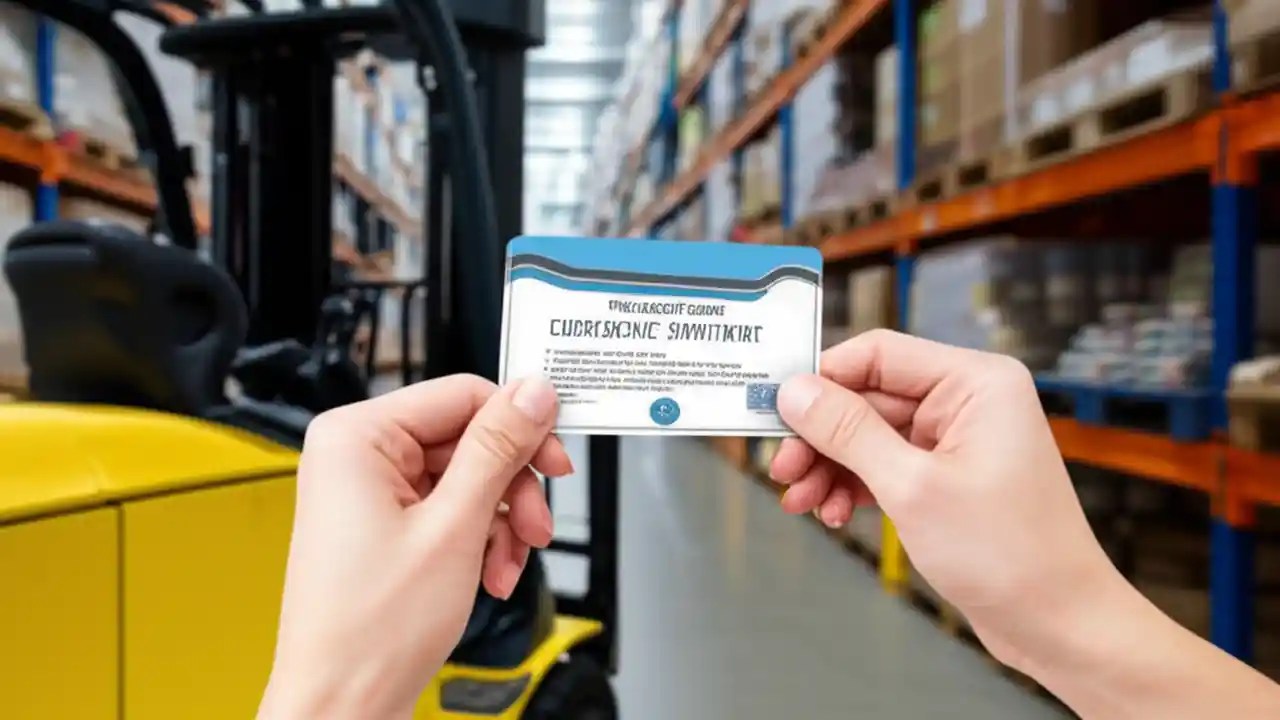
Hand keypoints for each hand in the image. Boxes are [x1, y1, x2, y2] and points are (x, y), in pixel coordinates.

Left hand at [259, 375, 570, 719]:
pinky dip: (480, 540)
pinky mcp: (384, 525)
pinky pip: (450, 509)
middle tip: (536, 524)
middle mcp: (356, 457)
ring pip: (467, 478)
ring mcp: (369, 493)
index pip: (461, 394)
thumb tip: (532, 393)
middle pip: (469, 440)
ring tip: (511, 561)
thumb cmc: (368, 631)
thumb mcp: (454, 526)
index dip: (519, 425)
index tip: (557, 457)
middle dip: (512, 489)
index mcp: (355, 437)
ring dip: (501, 521)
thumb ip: (497, 449)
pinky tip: (491, 574)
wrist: (342, 706)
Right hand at [771, 330, 1279, 717]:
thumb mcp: (912, 487)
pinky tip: (828, 511)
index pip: (878, 354)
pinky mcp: (947, 476)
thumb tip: (795, 392)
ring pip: (869, 436)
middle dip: (820, 436)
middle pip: (867, 397)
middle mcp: (969, 401)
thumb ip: (848, 432)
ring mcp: (958, 440)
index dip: (822, 378)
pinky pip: (884, 466)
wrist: (1058, 624)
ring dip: (829, 466)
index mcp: (976, 382)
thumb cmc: (1009, 554)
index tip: (776, 408)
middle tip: (782, 468)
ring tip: (798, 501)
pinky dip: (852, 486)